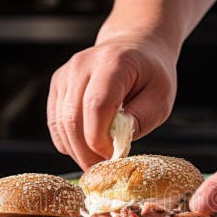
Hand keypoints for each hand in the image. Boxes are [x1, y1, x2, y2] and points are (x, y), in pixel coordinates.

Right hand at [47, 36, 176, 168]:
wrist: (134, 47)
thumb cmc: (150, 75)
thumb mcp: (161, 98)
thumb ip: (139, 119)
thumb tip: (115, 144)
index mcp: (113, 63)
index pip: (96, 106)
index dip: (100, 139)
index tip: (112, 156)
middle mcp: (83, 65)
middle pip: (72, 119)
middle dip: (86, 152)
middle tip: (102, 169)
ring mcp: (66, 74)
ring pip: (60, 124)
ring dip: (76, 150)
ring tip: (96, 160)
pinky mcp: (57, 85)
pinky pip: (55, 123)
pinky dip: (68, 142)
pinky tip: (86, 146)